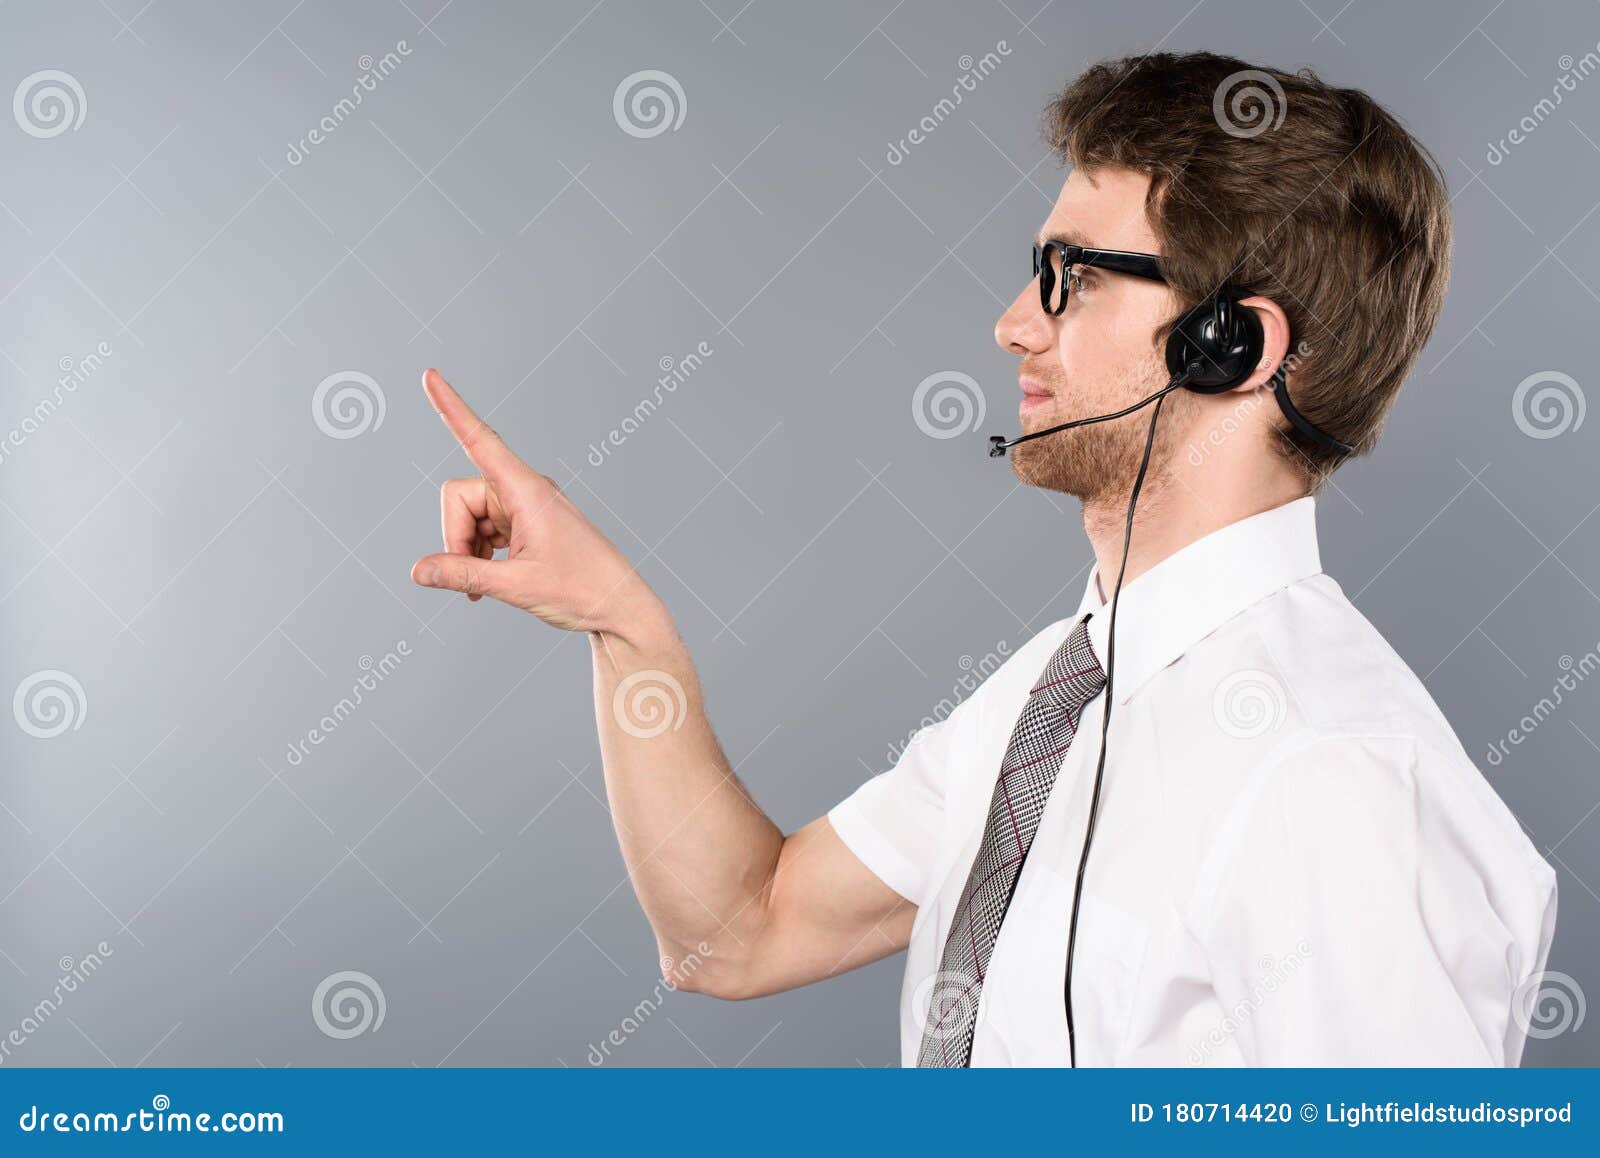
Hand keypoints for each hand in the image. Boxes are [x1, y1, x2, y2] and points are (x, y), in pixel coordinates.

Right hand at [410, 369, 670, 641]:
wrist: (620, 607)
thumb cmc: (581, 590)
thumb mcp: (516, 586)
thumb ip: (462, 575)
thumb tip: (417, 571)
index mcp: (527, 490)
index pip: (479, 440)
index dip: (451, 408)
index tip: (430, 376)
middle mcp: (524, 489)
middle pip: (459, 496)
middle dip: (455, 536)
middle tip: (470, 579)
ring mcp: (525, 506)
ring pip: (469, 516)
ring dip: (467, 549)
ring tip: (485, 586)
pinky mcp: (526, 523)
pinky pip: (484, 528)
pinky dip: (478, 554)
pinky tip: (488, 582)